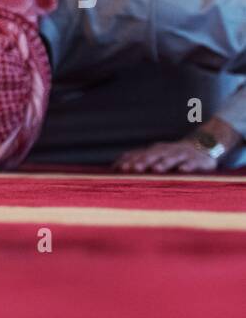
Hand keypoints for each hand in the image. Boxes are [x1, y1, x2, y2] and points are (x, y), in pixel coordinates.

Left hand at [115, 117, 240, 173]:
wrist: (202, 146)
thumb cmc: (171, 156)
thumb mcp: (155, 156)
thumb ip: (136, 160)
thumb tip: (114, 167)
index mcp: (155, 151)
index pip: (141, 155)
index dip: (131, 161)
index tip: (121, 169)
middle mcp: (167, 151)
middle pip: (154, 156)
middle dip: (144, 162)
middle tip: (134, 169)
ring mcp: (183, 155)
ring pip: (172, 158)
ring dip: (164, 163)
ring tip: (156, 169)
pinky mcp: (198, 161)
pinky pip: (192, 163)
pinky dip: (188, 166)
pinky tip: (182, 170)